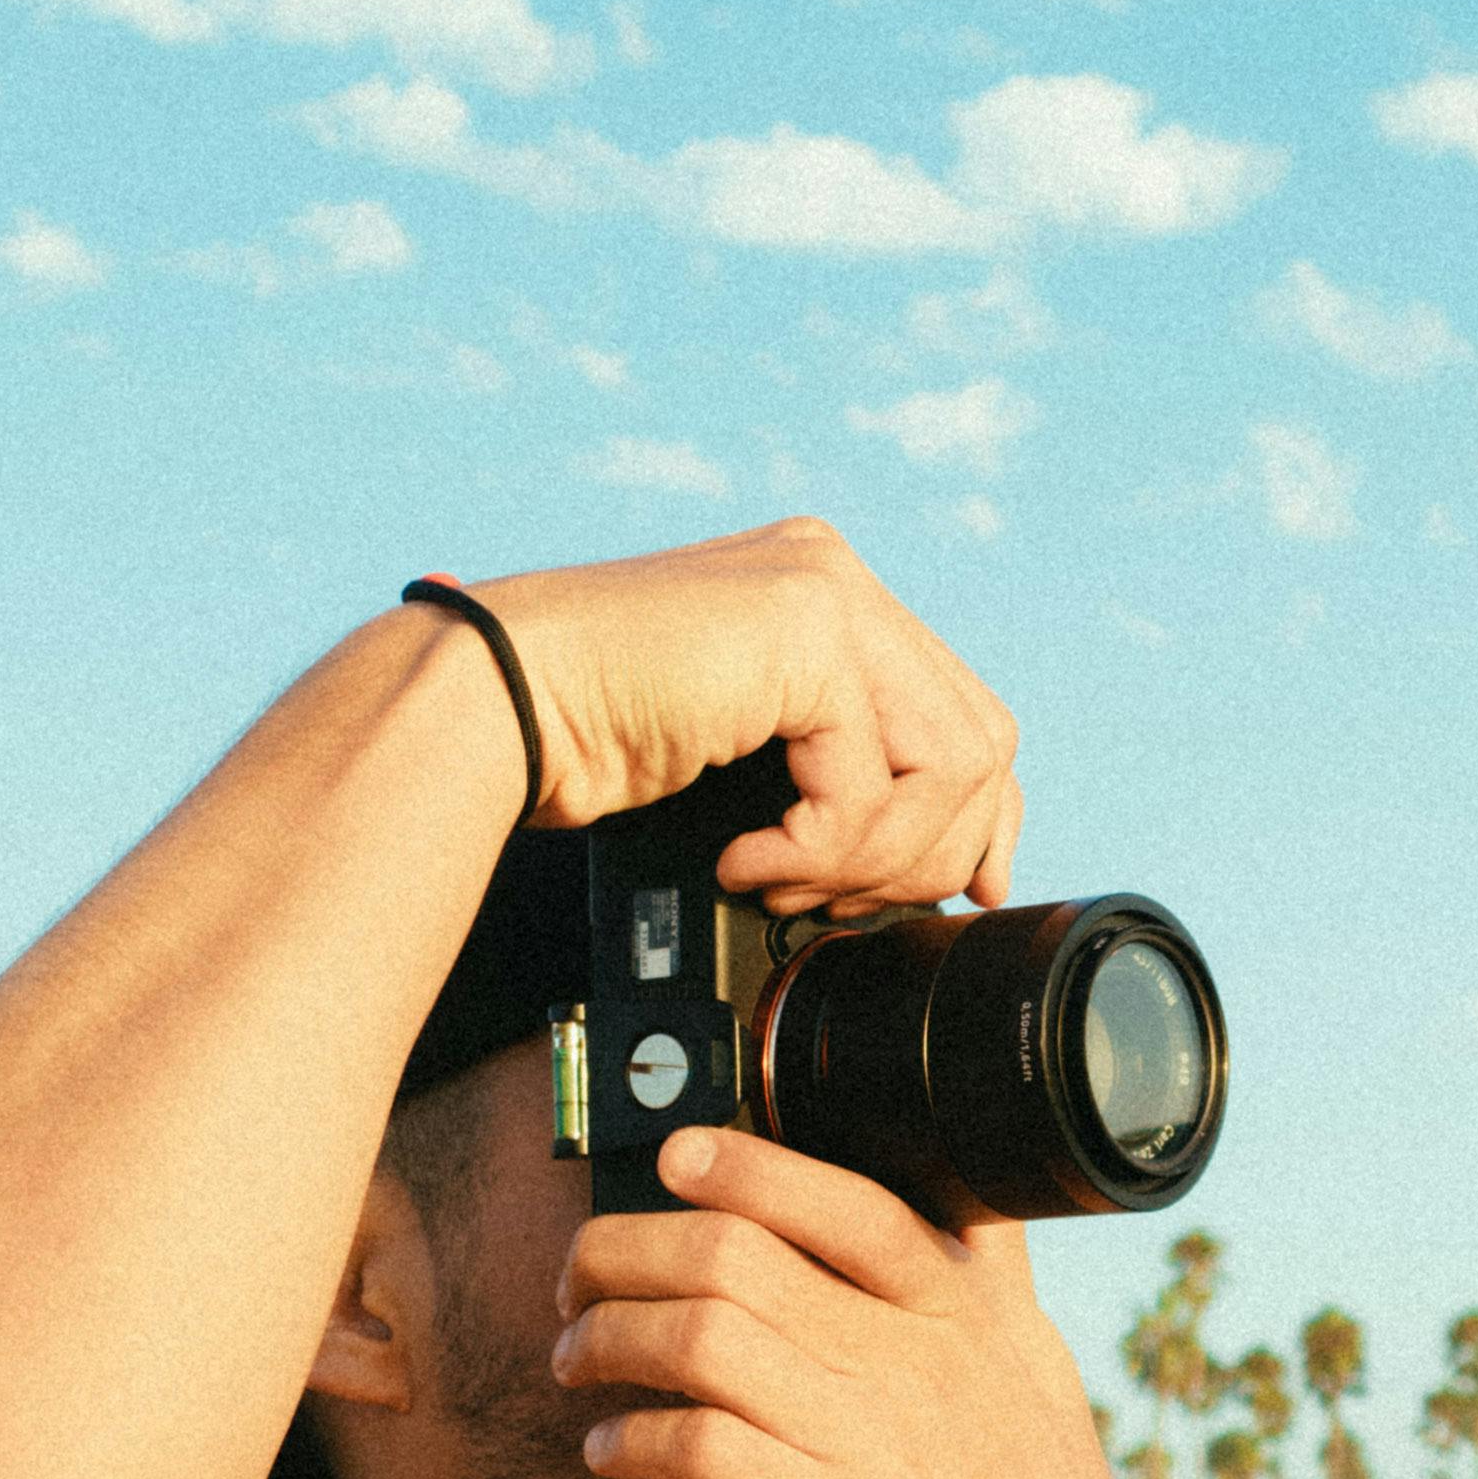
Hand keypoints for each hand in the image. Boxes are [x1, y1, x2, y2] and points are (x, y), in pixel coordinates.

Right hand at [468, 520, 1021, 916]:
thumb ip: (843, 771)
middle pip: (980, 742)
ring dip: (867, 858)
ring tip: (780, 879)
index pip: (966, 715)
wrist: (497, 710)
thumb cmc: (594, 744)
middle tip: (831, 899)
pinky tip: (741, 859)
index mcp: (829, 598)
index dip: (978, 819)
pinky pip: (868, 782)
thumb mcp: (751, 761)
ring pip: (946, 766)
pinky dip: (814, 849)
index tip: (953, 892)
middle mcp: (837, 579)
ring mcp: (825, 592)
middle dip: (926, 852)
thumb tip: (951, 858)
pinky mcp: (803, 631)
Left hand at [550, 1123, 1210, 1478]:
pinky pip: (696, 1449)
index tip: (673, 1158)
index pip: (842, 1199)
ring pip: (697, 1337)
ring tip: (575, 1358)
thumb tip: (959, 1192)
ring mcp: (865, 1440)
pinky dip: (632, 1440)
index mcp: (960, 1309)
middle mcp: (910, 1357)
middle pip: (732, 1252)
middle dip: (624, 1250)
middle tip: (578, 1281)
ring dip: (608, 1338)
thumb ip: (985, 1274)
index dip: (744, 1165)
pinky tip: (611, 1451)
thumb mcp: (1034, 1364)